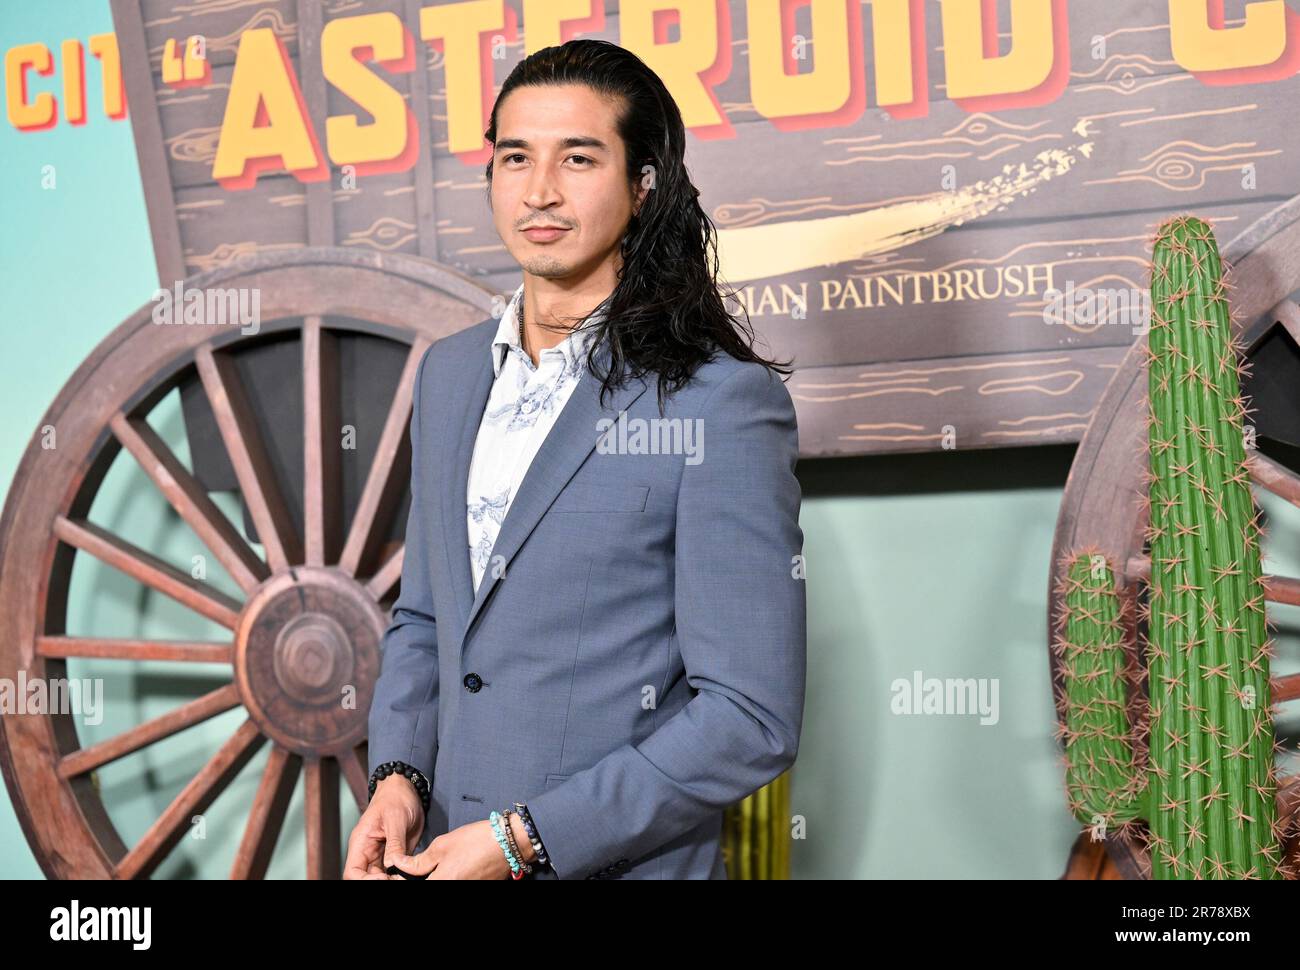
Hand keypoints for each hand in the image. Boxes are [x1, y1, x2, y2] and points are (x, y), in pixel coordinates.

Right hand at [343, 774, 423, 879]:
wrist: (407, 789)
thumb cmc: (396, 798)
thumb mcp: (396, 819)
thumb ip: (394, 843)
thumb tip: (392, 864)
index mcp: (361, 842)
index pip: (352, 872)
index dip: (365, 880)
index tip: (384, 877)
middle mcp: (368, 852)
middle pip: (366, 877)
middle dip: (381, 881)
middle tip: (399, 878)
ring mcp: (380, 854)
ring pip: (380, 876)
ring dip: (392, 879)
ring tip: (405, 876)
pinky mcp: (393, 855)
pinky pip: (393, 871)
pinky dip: (400, 875)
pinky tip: (409, 873)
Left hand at [389, 817, 534, 879]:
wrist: (508, 842)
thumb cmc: (476, 840)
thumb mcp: (442, 845)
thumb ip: (418, 861)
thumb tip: (398, 865)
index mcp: (441, 882)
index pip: (413, 886)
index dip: (404, 879)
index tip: (401, 871)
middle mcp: (454, 889)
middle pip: (430, 885)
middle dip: (423, 878)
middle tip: (418, 869)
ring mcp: (467, 888)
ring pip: (444, 883)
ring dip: (436, 877)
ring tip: (438, 866)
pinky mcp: (478, 887)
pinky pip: (458, 883)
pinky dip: (451, 877)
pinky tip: (454, 868)